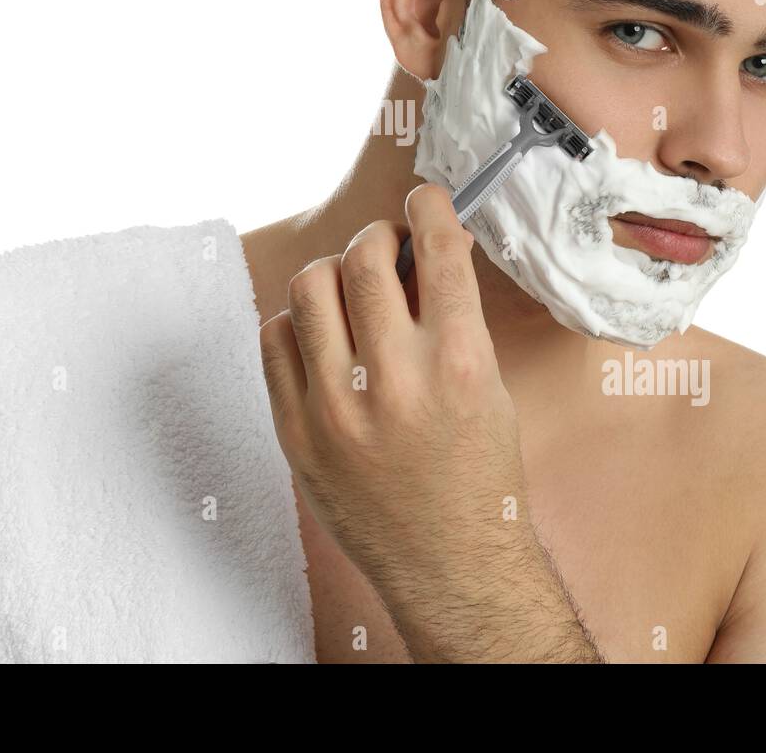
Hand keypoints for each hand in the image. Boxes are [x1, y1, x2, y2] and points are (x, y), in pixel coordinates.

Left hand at [258, 182, 532, 607]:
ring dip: (333, 271)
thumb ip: (454, 316)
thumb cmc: (478, 476)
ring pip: (308, 287)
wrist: (450, 565)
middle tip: (385, 246)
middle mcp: (394, 381)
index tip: (422, 201)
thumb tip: (424, 248)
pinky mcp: (295, 432)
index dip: (428, 207)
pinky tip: (321, 334)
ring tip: (348, 287)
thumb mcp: (490, 387)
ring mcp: (335, 408)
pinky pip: (274, 339)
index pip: (437, 251)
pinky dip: (298, 321)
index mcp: (459, 364)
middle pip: (362, 258)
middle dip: (377, 235)